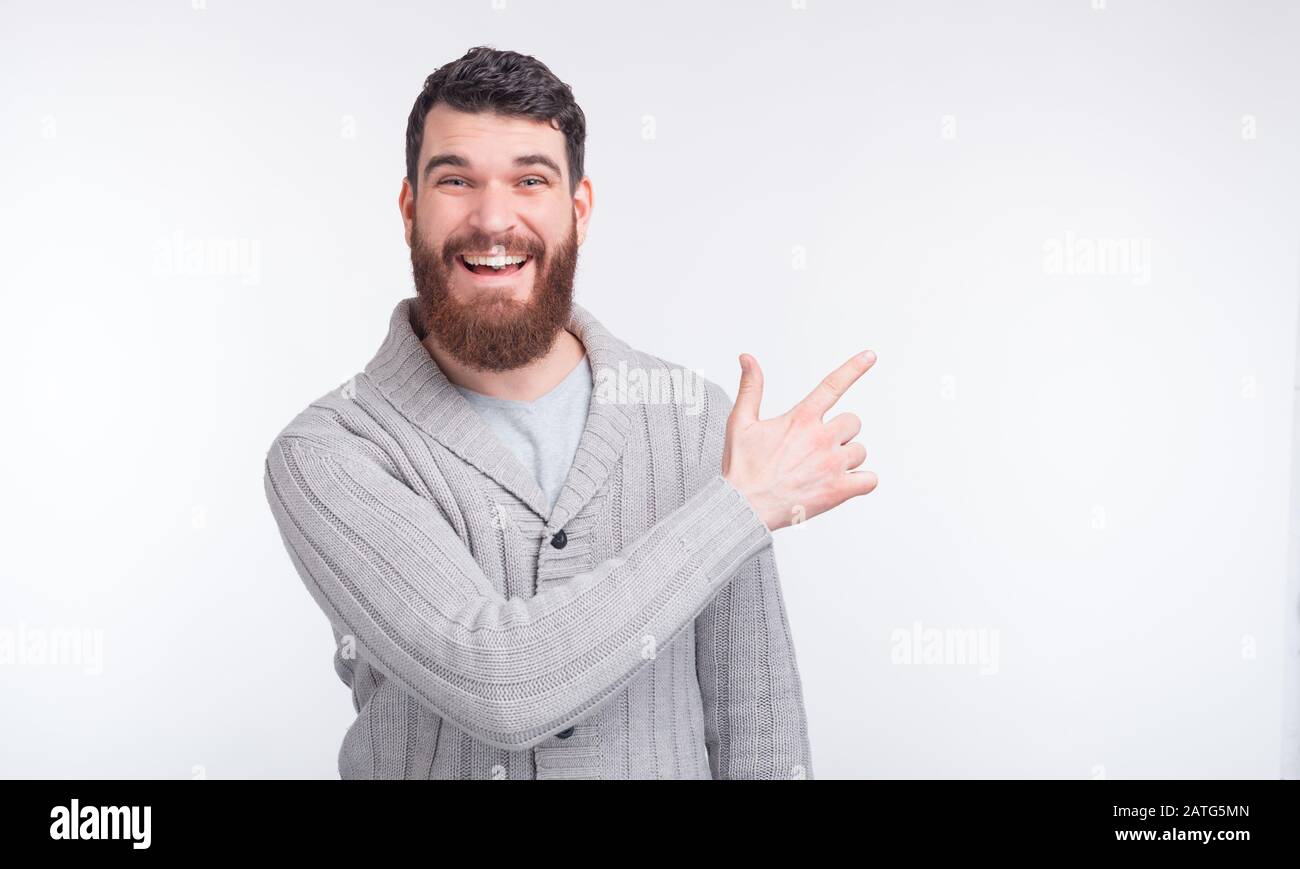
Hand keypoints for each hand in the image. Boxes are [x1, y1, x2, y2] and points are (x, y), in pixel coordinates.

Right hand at [722, 349, 877, 530]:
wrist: (743, 507)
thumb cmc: (742, 467)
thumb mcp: (740, 422)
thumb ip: (751, 388)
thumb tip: (747, 358)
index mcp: (801, 419)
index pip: (833, 385)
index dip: (854, 368)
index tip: (870, 355)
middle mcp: (821, 438)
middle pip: (853, 422)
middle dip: (840, 433)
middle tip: (817, 448)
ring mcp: (832, 464)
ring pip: (860, 451)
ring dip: (847, 458)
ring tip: (821, 470)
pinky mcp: (839, 490)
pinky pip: (870, 480)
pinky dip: (861, 482)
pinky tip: (842, 484)